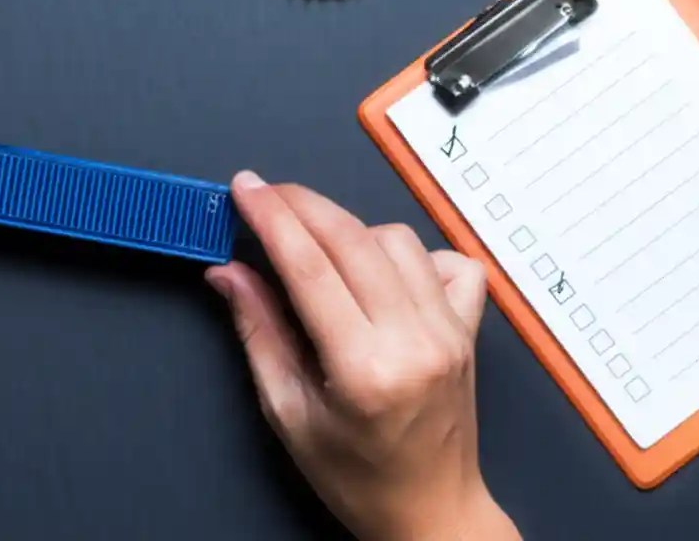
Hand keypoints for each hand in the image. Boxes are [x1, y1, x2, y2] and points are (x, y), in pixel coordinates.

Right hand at [206, 172, 519, 540]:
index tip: (246, 189)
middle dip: (302, 205)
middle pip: (353, 239)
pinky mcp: (469, 328)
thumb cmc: (358, 478)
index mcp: (365, 369)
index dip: (273, 218)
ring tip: (317, 250)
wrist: (432, 512)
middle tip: (265, 194)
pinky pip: (447, 260)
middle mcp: (415, 341)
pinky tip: (383, 272)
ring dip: (350, 229)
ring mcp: (449, 330)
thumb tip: (229, 273)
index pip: (310, 267)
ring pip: (397, 239)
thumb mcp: (289, 414)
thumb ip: (259, 333)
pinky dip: (411, 252)